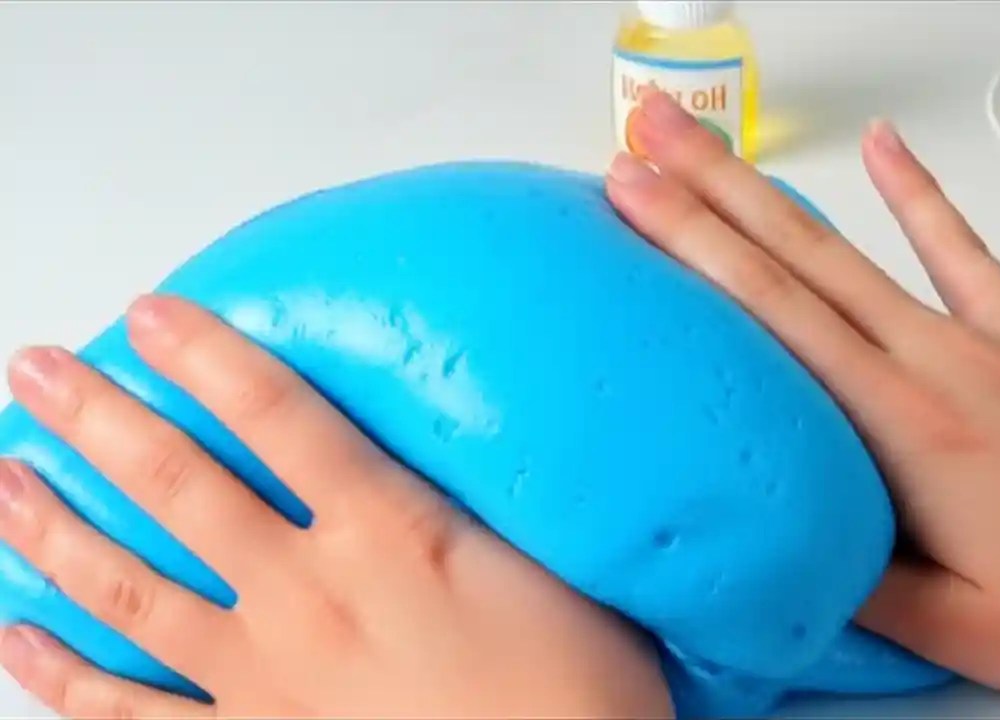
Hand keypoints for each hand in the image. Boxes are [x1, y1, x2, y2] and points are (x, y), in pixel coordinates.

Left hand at [0, 297, 671, 718]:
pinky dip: (65, 679)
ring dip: (55, 531)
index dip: (210, 357)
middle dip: (99, 423)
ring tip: (5, 480)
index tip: (153, 313)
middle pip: (181, 490)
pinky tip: (19, 641)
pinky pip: (133, 715)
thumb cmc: (574, 694)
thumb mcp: (553, 569)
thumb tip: (444, 450)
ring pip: (132, 591)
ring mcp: (266, 677)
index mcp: (388, 536)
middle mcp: (307, 597)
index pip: (278, 417)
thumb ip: (480, 505)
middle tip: (37, 373)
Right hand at [606, 90, 999, 716]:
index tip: (631, 195)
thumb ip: (850, 579)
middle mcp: (940, 370)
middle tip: (642, 137)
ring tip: (717, 142)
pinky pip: (965, 253)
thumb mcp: (955, 630)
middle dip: (707, 191)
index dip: (693, 248)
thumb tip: (775, 541)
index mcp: (905, 435)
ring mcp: (990, 347)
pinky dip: (923, 195)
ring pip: (860, 251)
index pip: (774, 319)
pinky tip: (889, 148)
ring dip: (777, 191)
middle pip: (799, 261)